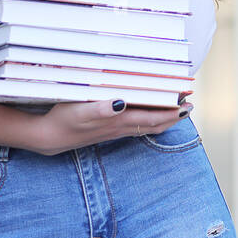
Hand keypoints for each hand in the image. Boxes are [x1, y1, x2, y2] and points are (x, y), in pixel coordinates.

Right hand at [28, 92, 193, 156]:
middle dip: (173, 115)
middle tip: (189, 105)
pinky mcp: (109, 131)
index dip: (171, 110)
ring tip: (176, 111)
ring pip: (146, 127)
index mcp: (119, 121)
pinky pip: (136, 127)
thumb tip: (121, 103)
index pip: (153, 117)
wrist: (49, 137)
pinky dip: (149, 121)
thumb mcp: (80, 111)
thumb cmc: (64, 120)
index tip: (186, 101)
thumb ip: (101, 108)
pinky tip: (148, 116)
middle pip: (155, 124)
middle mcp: (121, 128)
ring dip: (163, 119)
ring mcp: (115, 131)